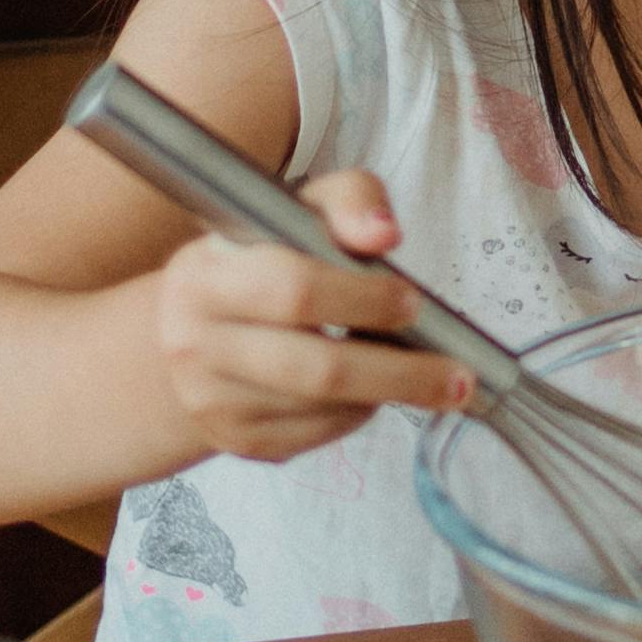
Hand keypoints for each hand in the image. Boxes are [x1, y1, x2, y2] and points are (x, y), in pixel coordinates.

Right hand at [143, 170, 475, 465]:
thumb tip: (385, 233)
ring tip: (421, 374)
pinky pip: (315, 436)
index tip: (413, 302)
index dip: (363, 298)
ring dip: (383, 393)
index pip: (294, 289)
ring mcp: (210, 401)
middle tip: (456, 375)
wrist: (184, 333)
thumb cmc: (257, 259)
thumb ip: (347, 201)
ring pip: (322, 409)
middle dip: (399, 373)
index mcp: (207, 274)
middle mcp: (196, 344)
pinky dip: (356, 415)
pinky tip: (371, 391)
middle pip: (317, 369)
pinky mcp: (232, 440)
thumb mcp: (293, 210)